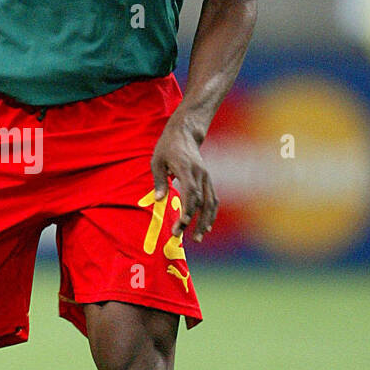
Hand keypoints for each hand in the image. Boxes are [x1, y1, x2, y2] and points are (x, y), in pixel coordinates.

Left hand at [150, 116, 217, 241]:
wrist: (185, 132)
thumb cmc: (167, 147)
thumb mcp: (157, 161)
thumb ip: (159, 181)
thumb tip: (159, 200)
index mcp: (186, 168)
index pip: (191, 193)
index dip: (188, 211)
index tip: (181, 226)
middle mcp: (199, 173)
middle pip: (202, 201)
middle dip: (195, 221)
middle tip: (184, 236)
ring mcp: (206, 176)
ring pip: (210, 202)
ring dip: (206, 221)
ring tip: (198, 237)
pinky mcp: (207, 179)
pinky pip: (212, 198)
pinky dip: (211, 213)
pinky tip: (206, 226)